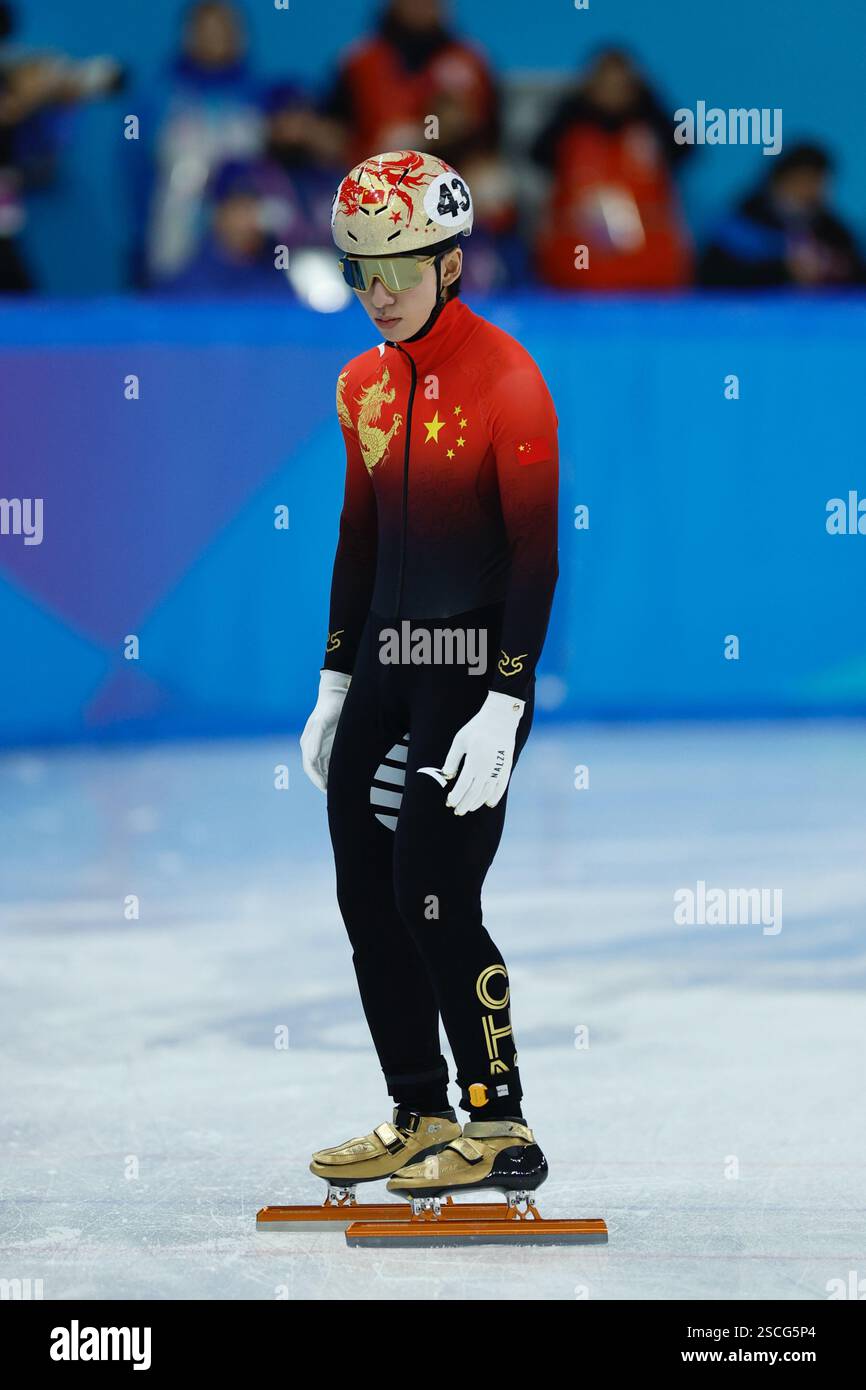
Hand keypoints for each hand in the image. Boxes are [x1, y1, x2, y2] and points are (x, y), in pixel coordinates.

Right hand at [300, 669, 350, 791]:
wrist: (336, 694)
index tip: (325, 789)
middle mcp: (313, 747)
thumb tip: (311, 758)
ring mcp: (322, 746)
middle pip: (316, 771)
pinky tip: (344, 778)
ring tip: (340, 789)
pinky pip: (331, 763)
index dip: (316, 779)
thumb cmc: (330, 708)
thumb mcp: (323, 722)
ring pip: (324, 768)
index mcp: (308, 744)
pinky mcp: (330, 745)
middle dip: (323, 783)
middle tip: (335, 794)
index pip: (310, 767)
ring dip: (329, 779)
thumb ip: (316, 740)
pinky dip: (335, 771)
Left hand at [441, 691, 524, 814]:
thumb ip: (452, 760)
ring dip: (477, 803)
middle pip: (474, 793)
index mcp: (474, 762)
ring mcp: (498, 769)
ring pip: (487, 793)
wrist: (501, 718)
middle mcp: (487, 769)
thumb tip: (446, 776)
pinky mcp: (506, 767)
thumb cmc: (477, 728)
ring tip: (468, 808)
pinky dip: (495, 797)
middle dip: (464, 804)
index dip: (455, 797)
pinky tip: (488, 803)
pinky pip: (501, 787)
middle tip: (457, 811)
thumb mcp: (459, 741)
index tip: (449, 802)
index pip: (463, 786)